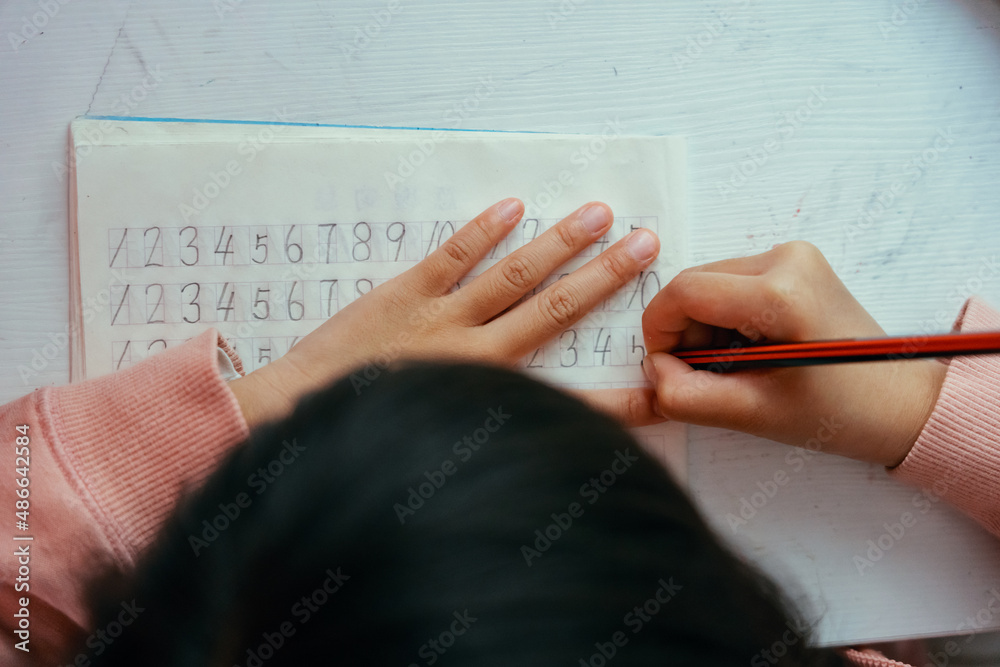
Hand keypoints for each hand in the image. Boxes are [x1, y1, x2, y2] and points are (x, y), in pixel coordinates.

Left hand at [230, 198, 662, 427]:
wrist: (299, 412)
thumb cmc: (371, 429)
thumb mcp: (440, 435)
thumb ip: (486, 420)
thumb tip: (524, 418)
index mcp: (486, 394)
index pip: (569, 401)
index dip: (621, 397)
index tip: (662, 385)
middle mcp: (474, 355)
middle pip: (555, 310)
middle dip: (605, 278)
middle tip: (646, 244)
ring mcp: (440, 319)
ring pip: (513, 276)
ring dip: (559, 243)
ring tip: (598, 213)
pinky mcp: (404, 293)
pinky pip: (452, 256)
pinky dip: (483, 231)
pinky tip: (513, 207)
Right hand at [640, 241, 946, 466]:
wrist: (902, 402)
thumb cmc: (839, 413)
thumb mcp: (753, 414)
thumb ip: (686, 396)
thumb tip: (653, 372)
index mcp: (779, 293)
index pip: (683, 293)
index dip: (660, 333)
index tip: (669, 370)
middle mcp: (785, 258)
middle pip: (694, 286)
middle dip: (686, 333)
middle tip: (708, 376)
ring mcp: (793, 254)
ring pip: (709, 284)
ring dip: (706, 327)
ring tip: (738, 366)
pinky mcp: (795, 261)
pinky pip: (732, 283)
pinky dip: (726, 318)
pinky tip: (751, 349)